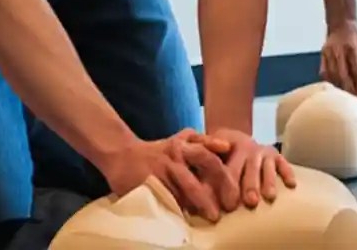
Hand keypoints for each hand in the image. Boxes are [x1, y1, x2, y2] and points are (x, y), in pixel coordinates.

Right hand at [98, 129, 237, 222]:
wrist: (123, 154)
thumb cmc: (160, 149)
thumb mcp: (183, 139)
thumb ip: (205, 141)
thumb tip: (227, 147)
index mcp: (185, 147)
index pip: (210, 161)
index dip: (224, 180)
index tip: (233, 198)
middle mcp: (172, 160)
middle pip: (194, 183)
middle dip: (207, 201)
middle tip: (218, 215)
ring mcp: (157, 175)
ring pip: (178, 196)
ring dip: (192, 208)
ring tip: (204, 218)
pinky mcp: (145, 187)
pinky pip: (163, 201)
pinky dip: (174, 209)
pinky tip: (184, 217)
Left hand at [201, 128, 296, 209]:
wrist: (234, 135)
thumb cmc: (218, 151)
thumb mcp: (209, 149)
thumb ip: (204, 161)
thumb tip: (192, 180)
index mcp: (232, 146)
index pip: (229, 167)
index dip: (228, 184)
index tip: (227, 203)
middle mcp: (250, 148)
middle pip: (250, 169)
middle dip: (250, 186)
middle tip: (250, 202)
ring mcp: (264, 151)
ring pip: (267, 168)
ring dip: (268, 182)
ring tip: (269, 196)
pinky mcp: (276, 155)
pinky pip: (284, 163)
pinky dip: (287, 173)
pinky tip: (291, 185)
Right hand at [320, 20, 356, 94]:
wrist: (342, 24)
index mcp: (353, 47)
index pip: (356, 67)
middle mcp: (339, 50)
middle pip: (342, 74)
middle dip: (348, 87)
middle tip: (353, 96)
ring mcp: (329, 52)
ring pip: (332, 74)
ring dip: (338, 85)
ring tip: (344, 94)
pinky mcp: (322, 54)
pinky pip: (323, 71)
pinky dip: (329, 80)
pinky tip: (335, 86)